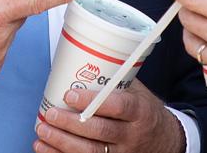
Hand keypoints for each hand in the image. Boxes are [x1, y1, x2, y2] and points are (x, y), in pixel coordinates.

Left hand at [35, 82, 184, 152]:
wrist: (164, 141)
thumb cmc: (145, 112)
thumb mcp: (139, 93)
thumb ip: (115, 83)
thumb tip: (83, 61)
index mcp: (139, 111)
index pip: (117, 106)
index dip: (92, 102)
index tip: (70, 94)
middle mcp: (131, 135)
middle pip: (100, 131)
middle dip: (71, 123)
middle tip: (50, 113)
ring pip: (90, 151)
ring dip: (62, 142)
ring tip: (43, 131)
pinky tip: (45, 148)